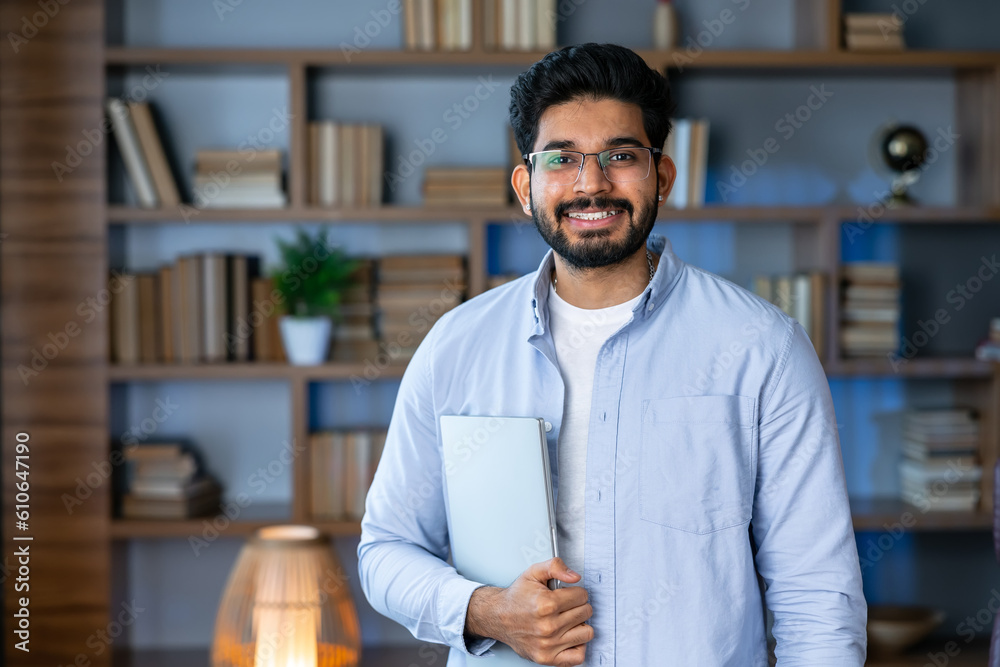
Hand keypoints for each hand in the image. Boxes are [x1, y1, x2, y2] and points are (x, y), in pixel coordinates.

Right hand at [465, 557, 593, 665]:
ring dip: (580, 625)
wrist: (498, 617)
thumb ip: (555, 566)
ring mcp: (548, 644)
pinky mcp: (547, 658)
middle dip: (578, 606)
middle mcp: (548, 626)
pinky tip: (569, 636)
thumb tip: (575, 577)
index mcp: (546, 604)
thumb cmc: (517, 597)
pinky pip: (578, 656)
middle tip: (566, 606)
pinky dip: (578, 646)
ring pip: (586, 633)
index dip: (576, 592)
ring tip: (568, 620)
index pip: (582, 596)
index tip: (568, 594)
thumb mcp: (534, 573)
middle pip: (586, 613)